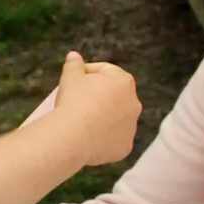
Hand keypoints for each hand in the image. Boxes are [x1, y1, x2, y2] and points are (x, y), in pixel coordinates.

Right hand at [53, 51, 139, 165]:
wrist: (73, 137)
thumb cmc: (73, 102)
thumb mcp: (70, 76)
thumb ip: (74, 64)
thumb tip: (74, 56)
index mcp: (124, 82)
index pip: (105, 72)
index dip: (87, 73)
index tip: (73, 79)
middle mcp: (134, 104)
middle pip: (113, 96)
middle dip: (97, 96)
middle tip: (76, 100)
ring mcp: (131, 127)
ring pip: (115, 120)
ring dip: (102, 118)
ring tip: (81, 121)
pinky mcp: (124, 147)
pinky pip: (113, 140)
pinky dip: (102, 138)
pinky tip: (88, 138)